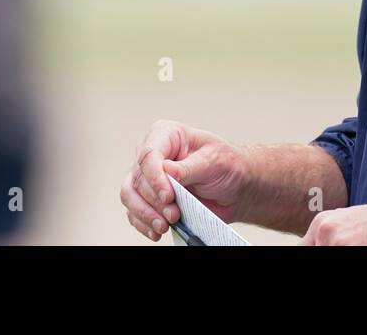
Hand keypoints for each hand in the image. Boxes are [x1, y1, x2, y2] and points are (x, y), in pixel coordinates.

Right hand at [121, 119, 247, 241]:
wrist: (236, 189)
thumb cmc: (227, 166)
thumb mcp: (214, 161)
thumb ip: (188, 167)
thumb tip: (165, 171)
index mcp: (167, 135)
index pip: (149, 154)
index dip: (154, 177)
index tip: (168, 196)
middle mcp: (152, 154)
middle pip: (138, 178)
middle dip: (154, 201)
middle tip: (173, 214)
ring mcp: (148, 177)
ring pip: (130, 196)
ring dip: (146, 214)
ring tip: (164, 225)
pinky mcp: (148, 198)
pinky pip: (134, 212)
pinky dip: (143, 224)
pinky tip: (157, 231)